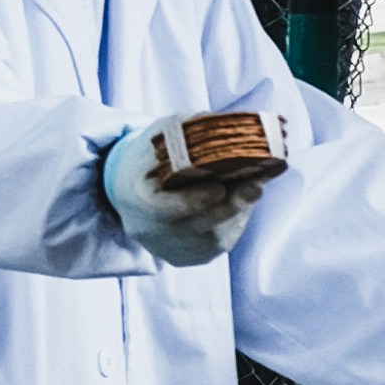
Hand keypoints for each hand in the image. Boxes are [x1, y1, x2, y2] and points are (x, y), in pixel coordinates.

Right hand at [101, 108, 289, 262]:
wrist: (129, 189)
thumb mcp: (161, 134)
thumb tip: (229, 127)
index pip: (164, 209)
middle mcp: (150, 232)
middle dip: (230, 205)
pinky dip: (232, 224)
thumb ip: (191, 131)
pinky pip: (216, 245)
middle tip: (256, 186)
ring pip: (212, 238)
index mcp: (137, 199)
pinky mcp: (185, 258)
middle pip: (196, 226)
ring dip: (237, 213)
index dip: (194, 200)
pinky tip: (240, 203)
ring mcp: (168, 249)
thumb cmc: (150, 156)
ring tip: (252, 188)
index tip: (219, 188)